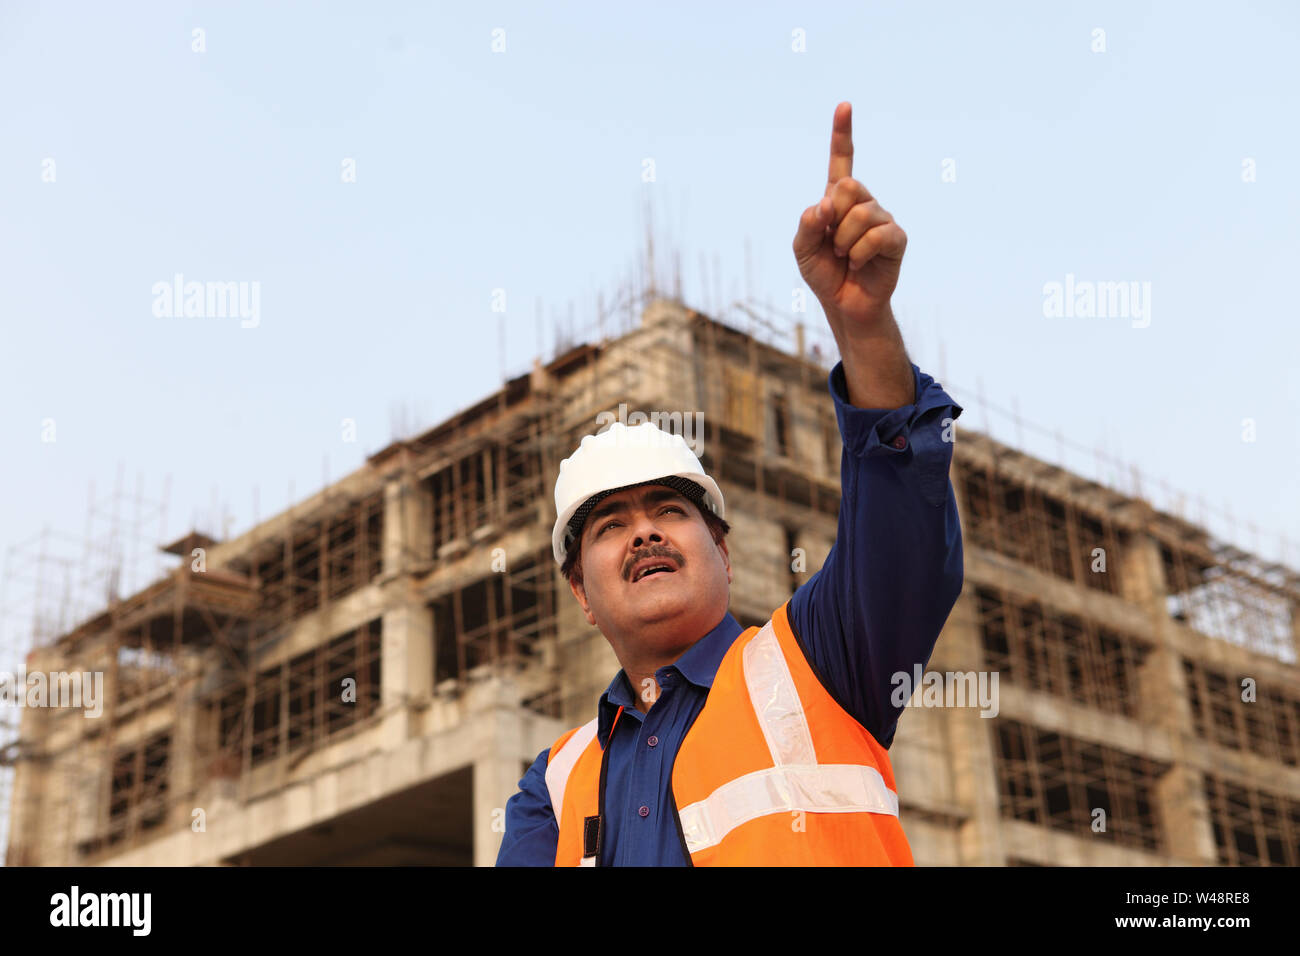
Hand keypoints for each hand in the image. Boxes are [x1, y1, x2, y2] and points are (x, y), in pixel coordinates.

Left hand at [792, 102, 906, 330]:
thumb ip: (806, 225)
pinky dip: (860, 254)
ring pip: (861, 213)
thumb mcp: (802, 250)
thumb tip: (825, 204)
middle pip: (849, 186)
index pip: (842, 161)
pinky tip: (861, 264)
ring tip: (847, 257)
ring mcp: (882, 218)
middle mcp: (863, 203)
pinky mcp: (896, 238)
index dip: (842, 134)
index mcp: (838, 200)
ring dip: (844, 241)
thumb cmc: (824, 273)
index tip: (844, 106)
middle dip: (834, 218)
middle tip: (833, 241)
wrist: (844, 303)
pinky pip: (876, 235)